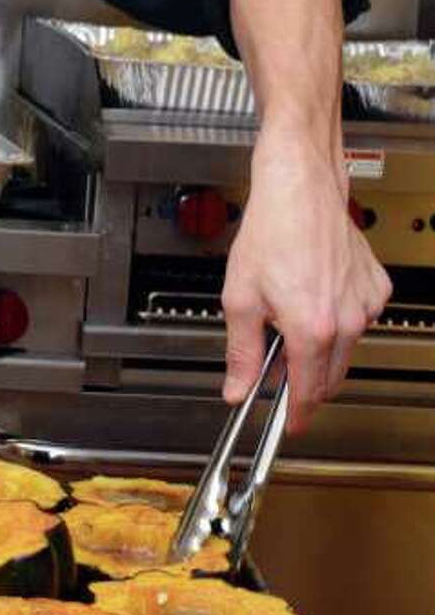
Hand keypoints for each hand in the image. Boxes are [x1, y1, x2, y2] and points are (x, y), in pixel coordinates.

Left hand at [221, 129, 390, 431]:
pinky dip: (339, 320)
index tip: (290, 426)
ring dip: (321, 350)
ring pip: (346, 349)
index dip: (297, 415)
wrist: (301, 187)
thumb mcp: (239, 296)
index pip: (308, 392)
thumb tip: (237, 388)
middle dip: (305, 384)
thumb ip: (240, 351)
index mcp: (312, 328)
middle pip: (330, 377)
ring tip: (290, 321)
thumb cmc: (272, 230)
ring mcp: (366, 303)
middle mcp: (348, 320)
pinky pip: (359, 319)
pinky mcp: (376, 286)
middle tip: (277, 375)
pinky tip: (315, 297)